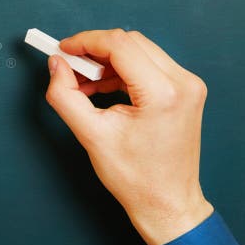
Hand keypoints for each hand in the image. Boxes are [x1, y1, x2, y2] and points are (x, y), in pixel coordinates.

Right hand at [45, 29, 213, 244]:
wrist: (167, 202)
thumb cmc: (135, 177)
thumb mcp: (90, 135)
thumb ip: (65, 95)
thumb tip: (56, 65)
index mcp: (163, 92)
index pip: (119, 45)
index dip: (85, 41)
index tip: (63, 49)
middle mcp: (182, 83)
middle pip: (130, 42)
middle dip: (94, 49)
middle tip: (69, 65)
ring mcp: (188, 86)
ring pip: (139, 50)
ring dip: (107, 60)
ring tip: (83, 82)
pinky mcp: (184, 91)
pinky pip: (148, 65)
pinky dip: (121, 70)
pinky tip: (101, 86)